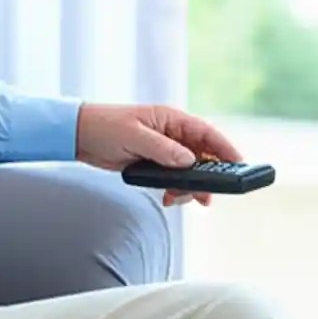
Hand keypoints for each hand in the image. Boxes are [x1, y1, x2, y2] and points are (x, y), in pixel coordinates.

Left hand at [75, 104, 242, 206]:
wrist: (77, 136)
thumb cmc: (104, 126)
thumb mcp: (133, 136)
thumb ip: (162, 149)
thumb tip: (189, 161)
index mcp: (170, 119)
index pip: (207, 133)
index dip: (225, 148)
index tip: (240, 165)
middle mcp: (171, 134)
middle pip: (202, 156)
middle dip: (208, 175)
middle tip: (209, 195)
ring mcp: (163, 150)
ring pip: (189, 170)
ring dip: (190, 187)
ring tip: (181, 199)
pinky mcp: (152, 164)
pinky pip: (173, 179)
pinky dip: (174, 190)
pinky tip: (168, 199)